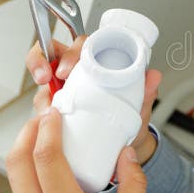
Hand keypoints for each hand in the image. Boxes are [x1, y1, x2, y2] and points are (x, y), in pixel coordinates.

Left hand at [7, 107, 145, 192]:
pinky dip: (34, 188)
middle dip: (26, 133)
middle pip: (17, 163)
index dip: (47, 128)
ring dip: (30, 161)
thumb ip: (132, 188)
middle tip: (41, 117)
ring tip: (53, 151)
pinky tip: (56, 192)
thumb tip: (128, 156)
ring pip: (18, 184)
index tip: (54, 111)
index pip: (46, 158)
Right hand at [26, 37, 162, 164]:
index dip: (70, 51)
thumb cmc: (128, 119)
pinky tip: (45, 121)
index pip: (80, 45)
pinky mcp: (53, 109)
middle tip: (46, 79)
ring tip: (47, 106)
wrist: (122, 148)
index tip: (67, 68)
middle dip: (41, 62)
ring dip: (40, 91)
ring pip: (42, 79)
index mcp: (98, 63)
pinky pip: (40, 105)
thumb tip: (153, 77)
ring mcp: (62, 90)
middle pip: (51, 54)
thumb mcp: (138, 107)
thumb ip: (146, 91)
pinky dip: (40, 111)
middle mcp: (77, 73)